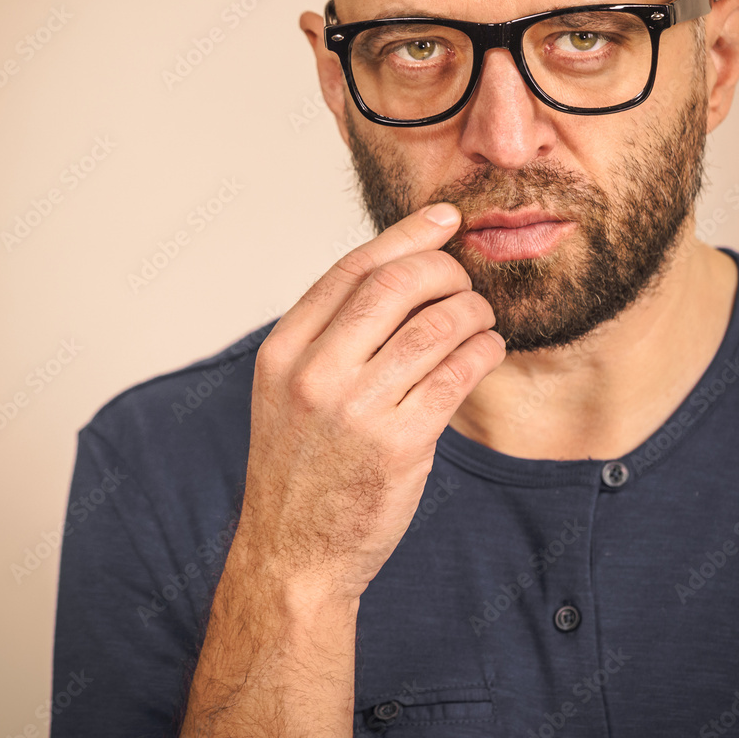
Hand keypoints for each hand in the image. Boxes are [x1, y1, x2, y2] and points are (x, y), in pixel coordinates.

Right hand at [236, 203, 504, 602]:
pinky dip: (485, 349)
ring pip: (437, 324)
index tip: (443, 219)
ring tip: (480, 320)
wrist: (294, 553)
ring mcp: (356, 408)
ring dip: (473, 311)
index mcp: (284, 350)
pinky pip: (459, 372)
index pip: (351, 268)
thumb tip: (401, 272)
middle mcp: (315, 372)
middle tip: (464, 281)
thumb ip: (331, 335)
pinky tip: (488, 350)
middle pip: (397, 284)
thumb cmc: (300, 467)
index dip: (404, 235)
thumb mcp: (288, 390)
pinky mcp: (400, 443)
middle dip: (446, 270)